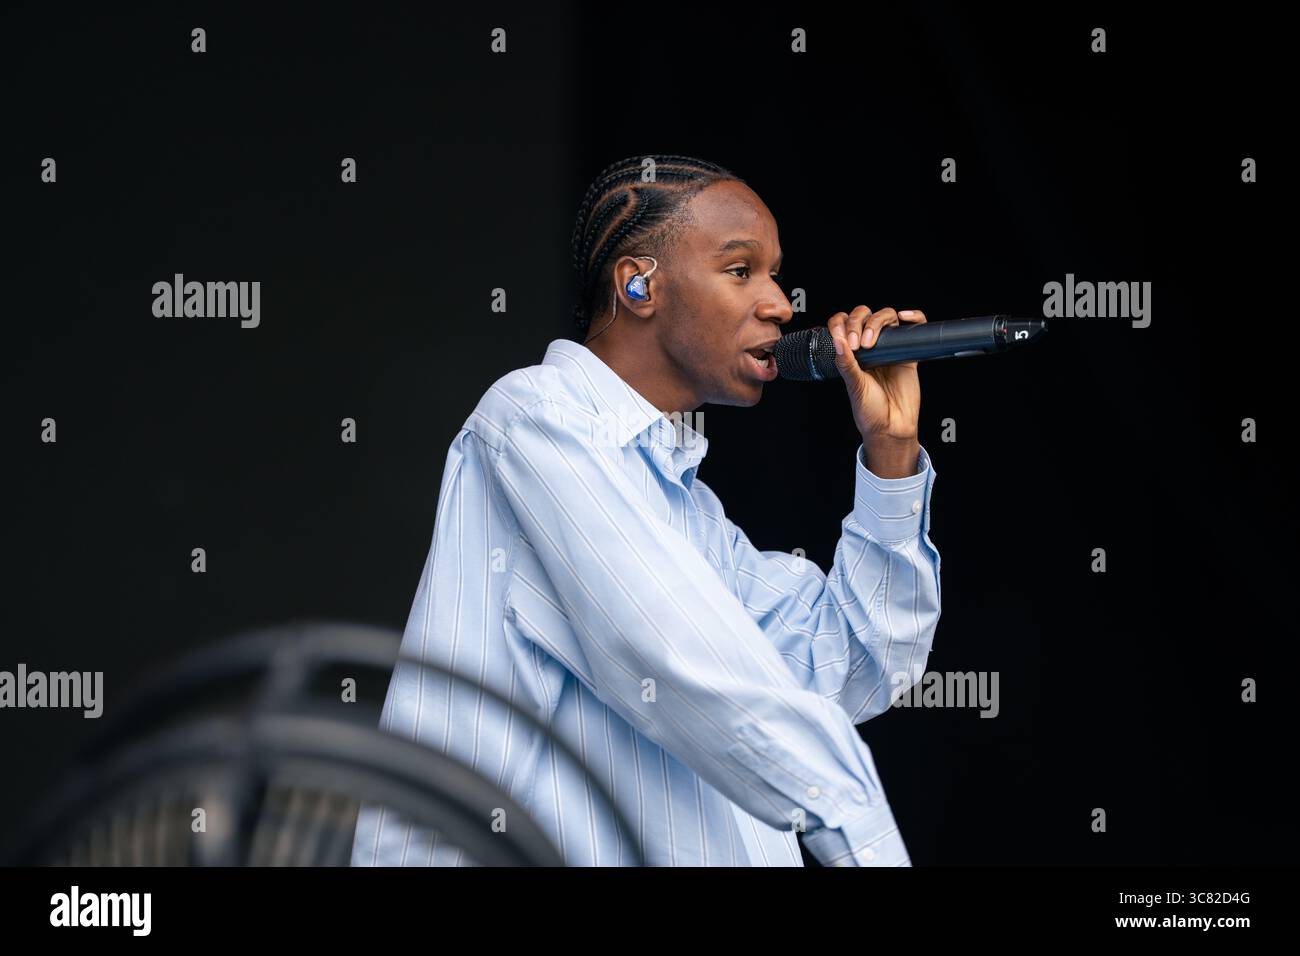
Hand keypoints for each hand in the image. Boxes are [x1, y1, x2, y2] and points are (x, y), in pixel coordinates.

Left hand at [829, 306, 924, 475]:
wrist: (892, 427)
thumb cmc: (870, 411)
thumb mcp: (854, 386)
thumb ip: (846, 363)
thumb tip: (837, 339)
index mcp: (851, 353)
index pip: (843, 324)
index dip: (841, 323)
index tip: (842, 337)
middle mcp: (869, 347)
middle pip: (865, 315)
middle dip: (858, 322)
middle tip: (857, 343)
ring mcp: (889, 349)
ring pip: (886, 317)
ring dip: (877, 321)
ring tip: (871, 341)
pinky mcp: (908, 353)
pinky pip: (915, 328)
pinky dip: (914, 316)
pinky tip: (905, 317)